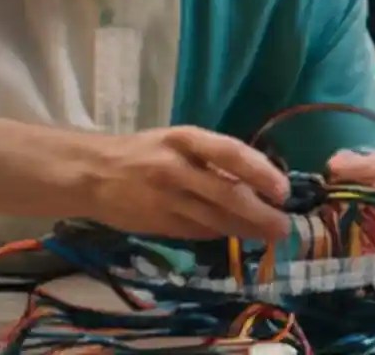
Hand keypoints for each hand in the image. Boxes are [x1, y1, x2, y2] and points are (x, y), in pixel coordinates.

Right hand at [89, 126, 291, 241]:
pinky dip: (221, 233)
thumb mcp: (176, 142)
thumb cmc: (142, 152)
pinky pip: (199, 232)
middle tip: (284, 225)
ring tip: (270, 235)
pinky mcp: (159, 225)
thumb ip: (211, 157)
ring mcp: (166, 200)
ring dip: (247, 230)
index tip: (282, 190)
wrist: (90, 174)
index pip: (229, 153)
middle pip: (226, 194)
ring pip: (215, 220)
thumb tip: (256, 177)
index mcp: (183, 139)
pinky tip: (237, 235)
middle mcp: (176, 169)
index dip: (259, 171)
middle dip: (261, 213)